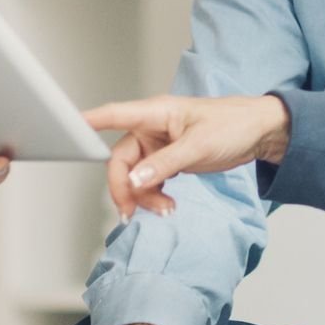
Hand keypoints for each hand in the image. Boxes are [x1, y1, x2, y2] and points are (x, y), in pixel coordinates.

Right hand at [83, 96, 289, 220]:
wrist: (259, 133)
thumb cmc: (233, 124)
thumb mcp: (199, 145)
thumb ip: (165, 163)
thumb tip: (135, 180)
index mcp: (156, 113)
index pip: (113, 115)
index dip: (88, 122)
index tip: (66, 130)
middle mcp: (152, 128)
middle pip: (120, 160)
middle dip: (125, 187)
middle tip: (134, 211)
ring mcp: (158, 146)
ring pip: (134, 175)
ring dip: (142, 196)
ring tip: (165, 210)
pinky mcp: (168, 160)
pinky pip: (148, 181)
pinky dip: (153, 196)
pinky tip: (167, 206)